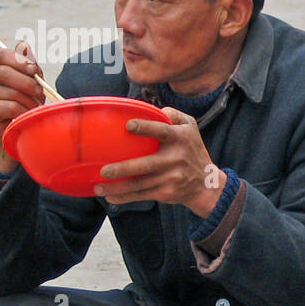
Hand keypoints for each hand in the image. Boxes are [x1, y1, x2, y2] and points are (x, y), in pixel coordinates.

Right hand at [0, 40, 45, 172]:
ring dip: (30, 101)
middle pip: (5, 73)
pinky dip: (23, 111)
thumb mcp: (31, 79)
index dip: (19, 61)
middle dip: (28, 84)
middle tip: (40, 93)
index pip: (2, 54)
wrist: (15, 123)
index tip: (34, 70)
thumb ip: (29, 63)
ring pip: (11, 92)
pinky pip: (10, 107)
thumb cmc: (26, 97)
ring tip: (34, 107)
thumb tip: (24, 45)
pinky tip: (24, 115)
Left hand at [94, 107, 224, 216]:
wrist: (206, 183)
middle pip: (146, 165)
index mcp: (180, 138)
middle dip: (124, 168)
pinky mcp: (166, 192)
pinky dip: (124, 197)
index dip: (146, 128)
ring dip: (117, 187)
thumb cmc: (192, 149)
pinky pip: (141, 195)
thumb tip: (150, 108)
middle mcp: (176, 158)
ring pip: (140, 184)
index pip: (162, 131)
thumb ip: (172, 114)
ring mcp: (171, 178)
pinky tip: (109, 196)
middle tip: (104, 170)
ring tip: (98, 186)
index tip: (128, 126)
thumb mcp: (190, 127)